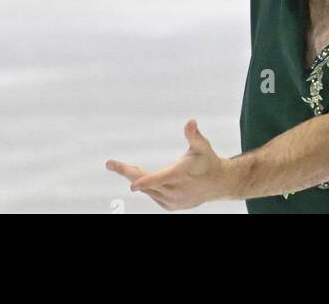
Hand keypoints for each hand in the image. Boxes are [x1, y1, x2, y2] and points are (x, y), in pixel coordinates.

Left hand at [107, 120, 230, 210]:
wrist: (218, 184)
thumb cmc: (208, 161)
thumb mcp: (203, 146)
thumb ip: (194, 135)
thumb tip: (191, 122)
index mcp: (180, 175)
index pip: (160, 179)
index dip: (146, 181)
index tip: (131, 185)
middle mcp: (175, 192)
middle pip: (147, 183)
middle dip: (128, 172)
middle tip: (110, 164)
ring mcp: (172, 201)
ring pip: (148, 190)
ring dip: (136, 179)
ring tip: (120, 167)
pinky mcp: (170, 206)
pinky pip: (153, 195)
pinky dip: (146, 186)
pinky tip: (141, 180)